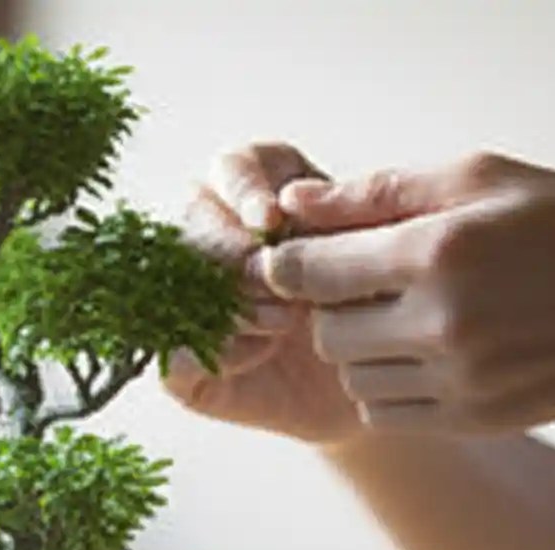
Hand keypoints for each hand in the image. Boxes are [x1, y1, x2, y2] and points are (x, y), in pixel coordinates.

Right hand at [164, 142, 364, 445]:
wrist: (379, 376)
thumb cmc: (376, 304)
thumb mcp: (370, 252)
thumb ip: (337, 220)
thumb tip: (287, 205)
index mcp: (260, 193)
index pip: (231, 167)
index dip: (243, 190)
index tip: (269, 219)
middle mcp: (213, 237)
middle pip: (192, 219)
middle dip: (235, 253)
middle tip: (279, 284)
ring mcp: (189, 296)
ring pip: (178, 282)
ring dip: (230, 300)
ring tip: (284, 321)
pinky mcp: (182, 360)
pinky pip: (176, 350)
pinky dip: (218, 348)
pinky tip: (260, 352)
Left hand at [254, 152, 554, 432]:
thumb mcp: (480, 179)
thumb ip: (377, 192)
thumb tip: (290, 202)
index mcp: (436, 253)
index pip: (309, 272)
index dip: (289, 263)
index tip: (297, 256)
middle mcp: (440, 324)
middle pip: (323, 330)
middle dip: (328, 305)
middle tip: (363, 283)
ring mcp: (456, 381)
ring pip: (349, 376)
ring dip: (357, 347)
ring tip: (399, 316)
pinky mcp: (469, 420)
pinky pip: (381, 413)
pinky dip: (383, 386)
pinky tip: (419, 354)